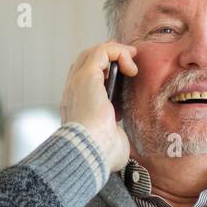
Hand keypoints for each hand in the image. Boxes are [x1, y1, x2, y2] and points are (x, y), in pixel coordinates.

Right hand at [59, 39, 137, 173]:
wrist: (90, 153)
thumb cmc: (100, 155)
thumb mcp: (110, 140)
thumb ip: (114, 134)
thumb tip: (121, 138)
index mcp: (77, 107)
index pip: (86, 80)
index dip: (105, 72)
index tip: (126, 77)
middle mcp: (73, 92)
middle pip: (87, 61)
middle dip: (109, 56)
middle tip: (129, 60)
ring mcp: (77, 82)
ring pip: (93, 53)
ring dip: (116, 52)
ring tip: (132, 59)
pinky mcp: (86, 76)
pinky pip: (102, 51)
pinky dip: (118, 52)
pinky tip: (130, 66)